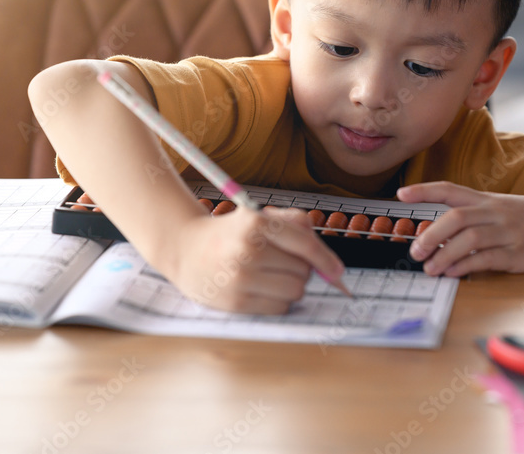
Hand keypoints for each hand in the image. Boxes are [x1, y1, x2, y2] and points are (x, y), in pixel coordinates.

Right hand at [165, 206, 347, 314]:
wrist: (186, 249)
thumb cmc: (231, 232)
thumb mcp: (259, 215)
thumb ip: (295, 223)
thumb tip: (325, 256)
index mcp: (256, 223)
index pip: (305, 244)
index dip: (326, 259)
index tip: (338, 271)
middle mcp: (248, 250)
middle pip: (304, 271)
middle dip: (301, 269)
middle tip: (281, 262)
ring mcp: (241, 278)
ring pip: (295, 291)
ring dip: (291, 286)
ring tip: (270, 275)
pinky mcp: (236, 301)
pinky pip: (279, 307)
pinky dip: (278, 300)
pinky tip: (260, 288)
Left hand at [397, 181, 523, 276]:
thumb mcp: (501, 208)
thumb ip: (473, 218)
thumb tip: (438, 238)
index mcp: (487, 200)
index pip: (449, 190)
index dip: (424, 191)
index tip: (401, 194)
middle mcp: (495, 213)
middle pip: (455, 217)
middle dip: (430, 235)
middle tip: (415, 251)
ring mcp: (508, 232)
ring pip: (468, 239)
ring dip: (444, 255)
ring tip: (429, 268)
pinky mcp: (520, 254)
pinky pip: (487, 259)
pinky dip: (465, 266)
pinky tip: (453, 273)